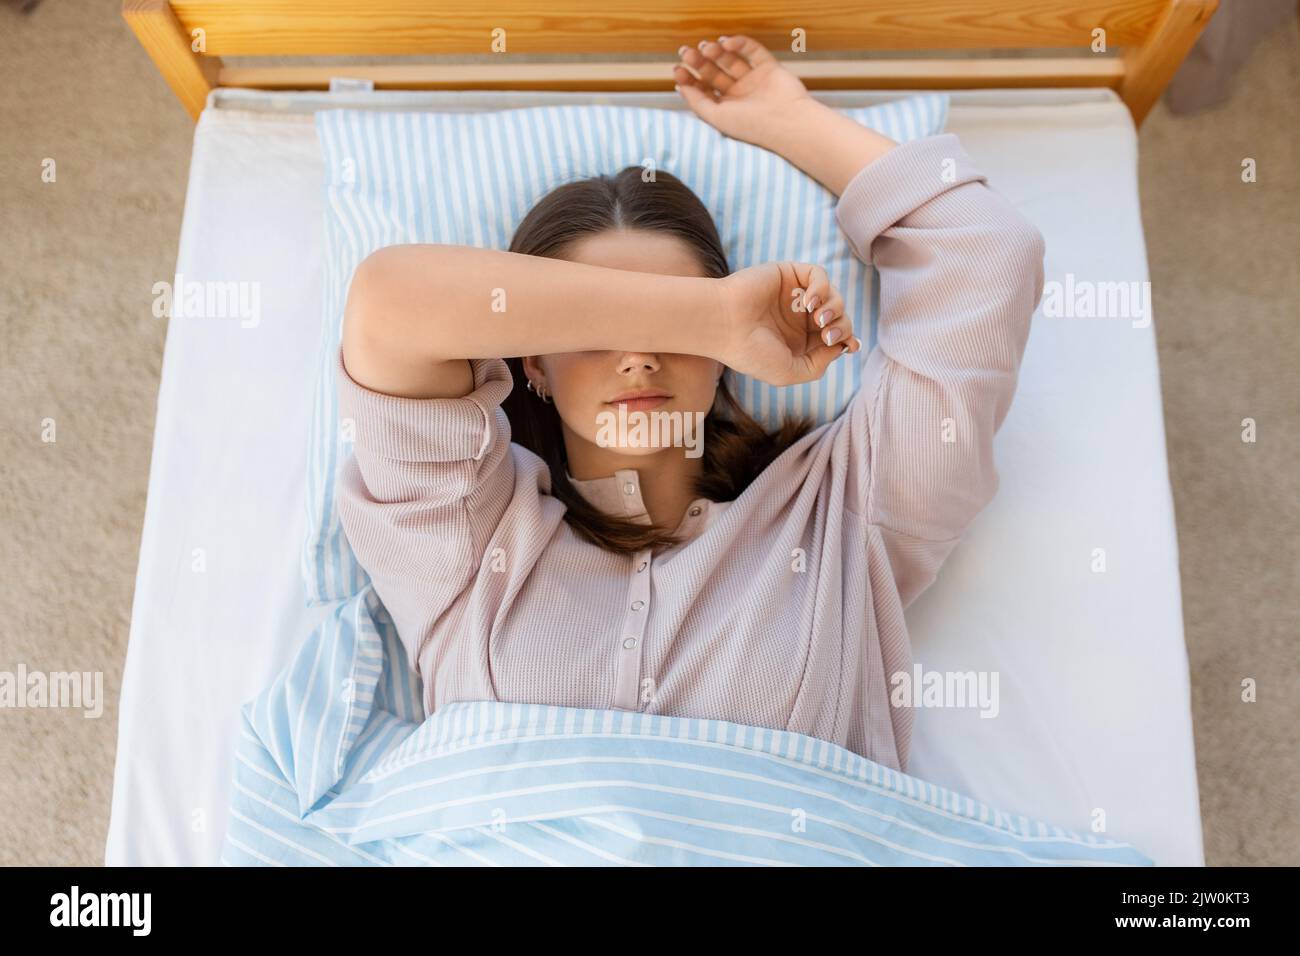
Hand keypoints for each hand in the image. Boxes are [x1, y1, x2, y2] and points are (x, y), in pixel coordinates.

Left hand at [673, 35, 814, 148]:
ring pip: (731, 60)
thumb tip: (680, 86)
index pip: (704, 90)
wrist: (787, 122)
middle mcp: (739, 95)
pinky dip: (739, 44)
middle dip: (699, 62)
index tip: (678, 69)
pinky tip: (726, 43)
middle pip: (714, 73)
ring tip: (706, 47)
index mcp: (726, 109)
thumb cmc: (752, 126)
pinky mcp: (769, 68)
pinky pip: (752, 51)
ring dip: (716, 52)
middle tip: (687, 52)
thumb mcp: (717, 117)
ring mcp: (754, 80)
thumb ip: (697, 102)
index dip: (690, 78)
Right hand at [718, 262, 859, 386]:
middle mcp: (799, 318)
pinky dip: (822, 288)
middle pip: (839, 317)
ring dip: (834, 308)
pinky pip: (819, 275)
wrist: (723, 325)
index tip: (850, 345)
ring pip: (834, 296)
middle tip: (827, 334)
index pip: (835, 337)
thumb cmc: (750, 352)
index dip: (848, 339)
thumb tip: (840, 346)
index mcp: (799, 342)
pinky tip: (810, 303)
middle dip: (842, 326)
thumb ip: (818, 365)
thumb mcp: (788, 372)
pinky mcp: (788, 274)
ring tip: (819, 319)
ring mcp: (795, 295)